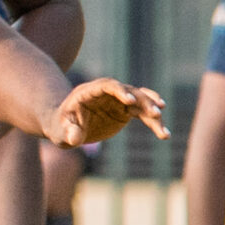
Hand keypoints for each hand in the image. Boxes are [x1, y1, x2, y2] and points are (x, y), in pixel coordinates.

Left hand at [49, 77, 168, 146]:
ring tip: (163, 130)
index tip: (130, 100)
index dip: (119, 90)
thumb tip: (75, 138)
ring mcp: (118, 100)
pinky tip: (164, 132)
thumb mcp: (61, 132)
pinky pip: (143, 113)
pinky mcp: (126, 110)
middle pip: (130, 92)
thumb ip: (68, 132)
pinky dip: (153, 122)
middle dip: (144, 101)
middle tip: (156, 114)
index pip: (107, 86)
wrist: (67, 128)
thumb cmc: (61, 127)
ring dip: (154, 113)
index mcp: (89, 92)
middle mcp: (107, 93)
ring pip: (141, 102)